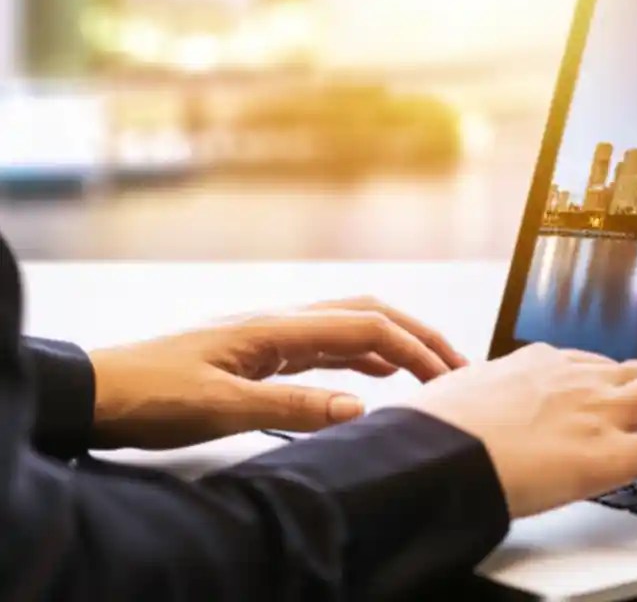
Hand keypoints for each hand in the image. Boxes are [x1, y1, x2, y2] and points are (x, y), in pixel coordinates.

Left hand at [90, 296, 466, 449]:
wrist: (98, 392)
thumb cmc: (149, 395)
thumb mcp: (221, 407)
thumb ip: (292, 407)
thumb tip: (360, 407)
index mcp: (275, 327)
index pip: (362, 324)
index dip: (411, 345)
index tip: (445, 372)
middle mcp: (279, 322)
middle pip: (365, 313)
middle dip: (415, 334)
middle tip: (455, 363)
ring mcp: (270, 335)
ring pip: (348, 327)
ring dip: (393, 343)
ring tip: (429, 369)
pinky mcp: (260, 354)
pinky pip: (325, 347)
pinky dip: (361, 356)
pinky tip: (374, 374)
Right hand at [397, 343, 636, 518]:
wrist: (427, 452)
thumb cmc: (431, 432)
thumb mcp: (459, 399)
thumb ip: (487, 397)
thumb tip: (478, 403)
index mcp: (544, 362)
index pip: (605, 366)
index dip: (629, 385)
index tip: (635, 398)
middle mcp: (581, 376)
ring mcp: (601, 411)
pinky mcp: (613, 453)